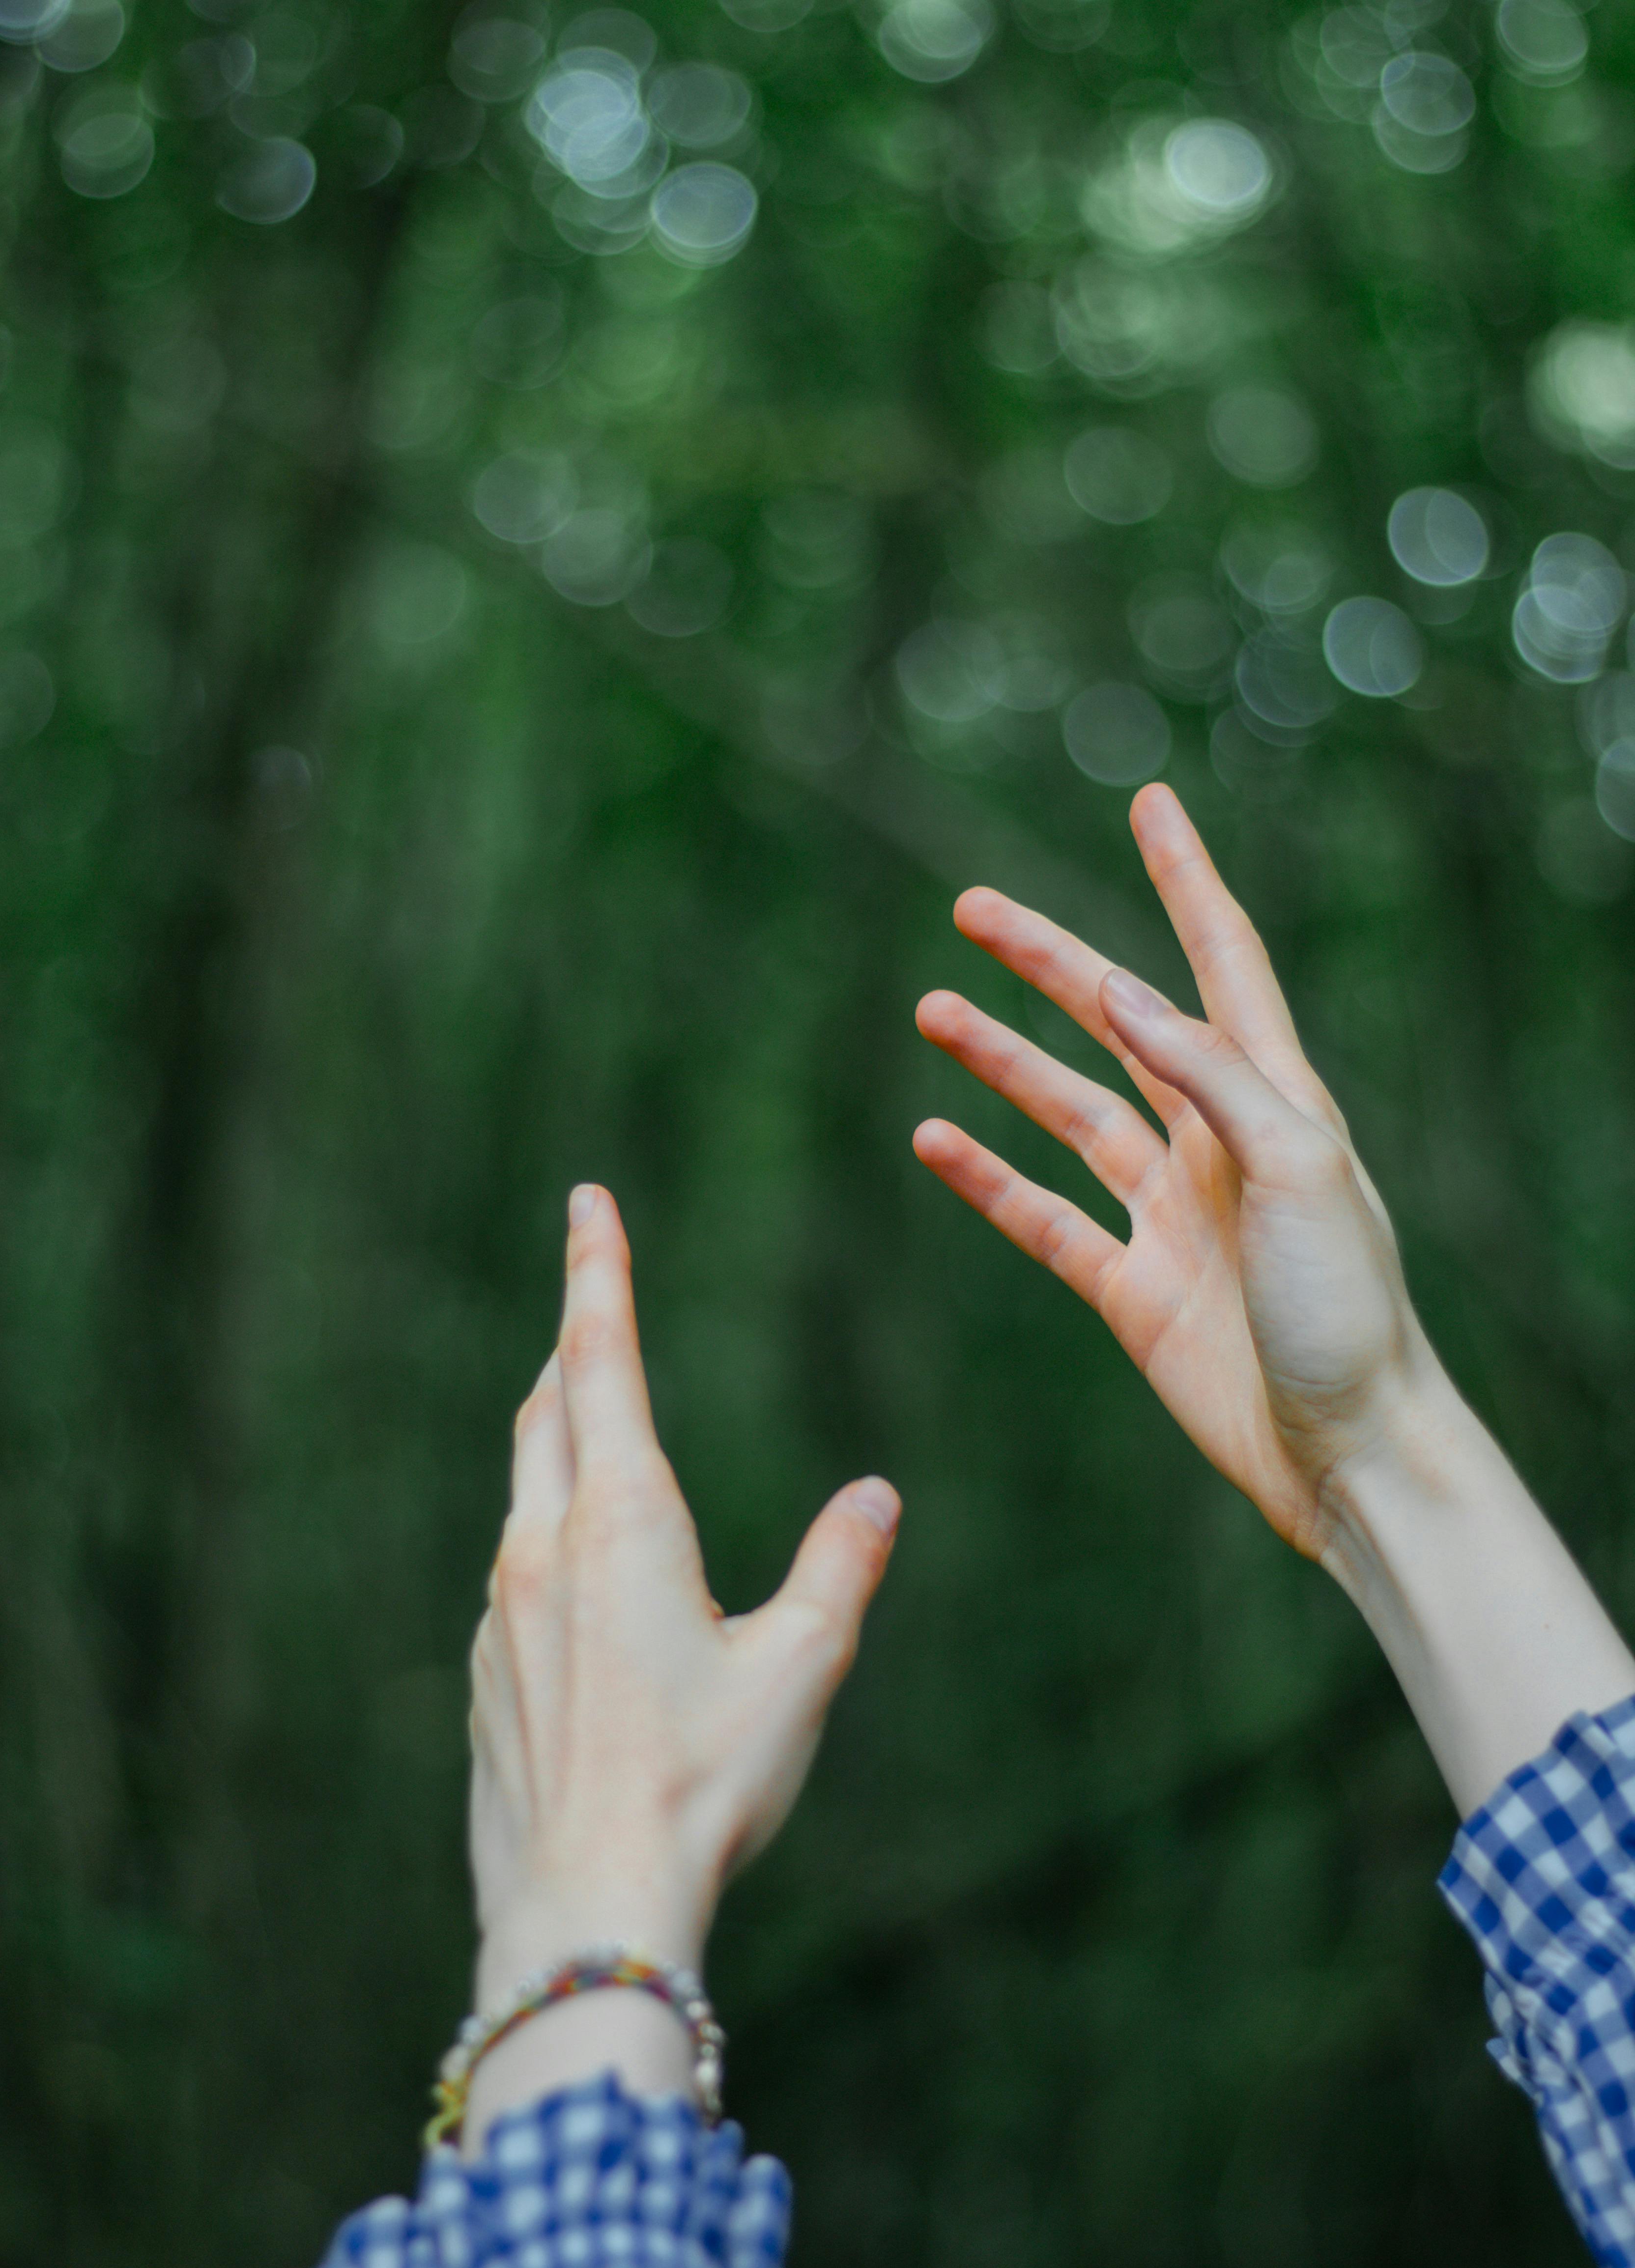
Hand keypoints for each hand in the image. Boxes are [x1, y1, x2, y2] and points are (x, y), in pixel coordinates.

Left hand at [464, 1182, 898, 2120]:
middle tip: (590, 1301)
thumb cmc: (704, 1785)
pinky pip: (514, 1575)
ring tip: (588, 1426)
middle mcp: (543, 1550)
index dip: (597, 1271)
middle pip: (546, 1411)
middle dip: (571, 1346)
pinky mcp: (485, 1678)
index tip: (586, 1200)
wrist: (587, 1903)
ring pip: (524, 1491)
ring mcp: (500, 1616)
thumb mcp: (801, 1669)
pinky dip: (547, 1538)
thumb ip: (839, 1569)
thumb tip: (874, 1497)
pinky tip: (581, 1585)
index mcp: (622, 1523)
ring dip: (556, 1441)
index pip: (601, 1359)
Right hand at [912, 783, 1439, 1560]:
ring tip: (932, 1009)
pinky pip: (1044, 1217)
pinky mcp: (1132, 1290)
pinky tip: (933, 1141)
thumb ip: (1210, 1076)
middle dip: (1048, 962)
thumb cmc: (1349, 1308)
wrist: (1349, 1451)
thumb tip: (1124, 992)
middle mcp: (1217, 1144)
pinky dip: (988, 1178)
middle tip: (973, 906)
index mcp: (1274, 1099)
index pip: (1221, 961)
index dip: (1185, 879)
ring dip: (1003, 1060)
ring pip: (1069, 1112)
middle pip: (1119, 1025)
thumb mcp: (1297, 1166)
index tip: (1152, 804)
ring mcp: (1170, 1218)